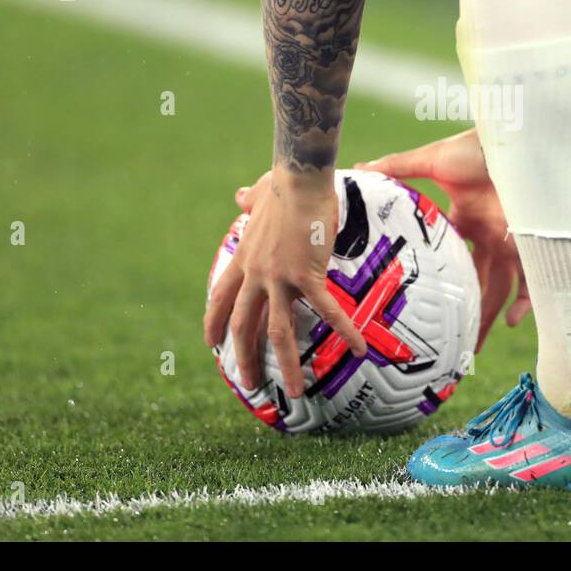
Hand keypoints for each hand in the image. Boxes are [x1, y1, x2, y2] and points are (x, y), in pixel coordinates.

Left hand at [203, 168, 366, 396]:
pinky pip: (326, 310)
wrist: (299, 178)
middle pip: (243, 326)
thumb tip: (241, 195)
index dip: (214, 323)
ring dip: (285, 365)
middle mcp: (256, 275)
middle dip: (245, 358)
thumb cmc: (283, 182)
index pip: (221, 298)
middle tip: (249, 385)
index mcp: (244, 259)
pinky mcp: (306, 275)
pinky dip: (344, 331)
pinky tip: (359, 348)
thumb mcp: (259, 194)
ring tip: (293, 392)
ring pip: (278, 332)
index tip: (211, 346)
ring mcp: (279, 278)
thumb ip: (249, 201)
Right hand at [356, 129, 529, 350]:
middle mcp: (489, 234)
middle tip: (450, 343)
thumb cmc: (476, 145)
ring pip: (501, 289)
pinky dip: (525, 303)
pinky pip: (532, 281)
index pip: (450, 257)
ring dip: (489, 316)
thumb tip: (358, 170)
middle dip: (466, 312)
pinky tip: (511, 322)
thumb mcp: (431, 160)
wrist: (516, 137)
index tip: (422, 305)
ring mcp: (511, 241)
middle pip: (477, 282)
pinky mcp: (532, 243)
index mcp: (466, 218)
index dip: (438, 281)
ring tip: (474, 345)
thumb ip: (397, 168)